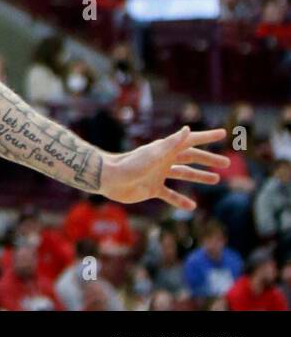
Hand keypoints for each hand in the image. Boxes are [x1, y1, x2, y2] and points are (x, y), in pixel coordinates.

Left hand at [100, 126, 229, 209]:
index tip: (223, 133)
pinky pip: (170, 195)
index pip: (191, 141)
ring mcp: (158, 174)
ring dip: (199, 176)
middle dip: (208, 160)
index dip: (207, 137)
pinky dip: (180, 200)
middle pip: (190, 158)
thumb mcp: (153, 155)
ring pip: (183, 174)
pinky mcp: (152, 189)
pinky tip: (191, 206)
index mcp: (165, 150)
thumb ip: (171, 144)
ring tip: (216, 180)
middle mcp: (163, 160)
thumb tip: (188, 129)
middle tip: (227, 163)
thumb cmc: (130, 165)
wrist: (109, 179)